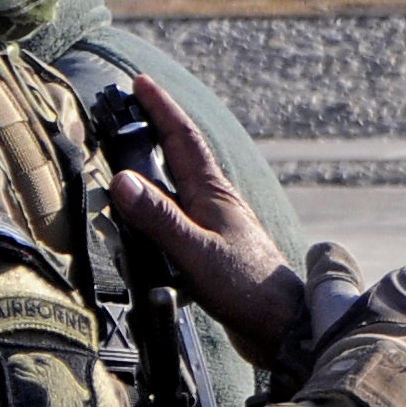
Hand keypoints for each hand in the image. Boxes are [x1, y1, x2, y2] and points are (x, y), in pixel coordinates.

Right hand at [104, 74, 307, 362]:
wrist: (283, 325)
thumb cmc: (248, 287)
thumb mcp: (196, 251)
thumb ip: (159, 219)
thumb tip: (122, 182)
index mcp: (211, 192)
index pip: (182, 137)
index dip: (160, 107)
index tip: (140, 82)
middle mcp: (214, 201)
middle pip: (179, 156)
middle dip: (154, 129)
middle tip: (128, 109)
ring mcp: (215, 225)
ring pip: (178, 187)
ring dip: (156, 169)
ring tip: (131, 158)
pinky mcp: (214, 249)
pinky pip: (179, 218)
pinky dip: (160, 211)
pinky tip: (151, 222)